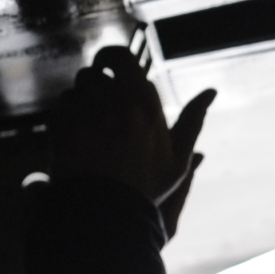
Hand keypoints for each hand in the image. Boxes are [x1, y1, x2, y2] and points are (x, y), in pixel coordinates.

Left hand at [42, 45, 215, 237]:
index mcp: (146, 104)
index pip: (125, 60)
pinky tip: (70, 131)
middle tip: (94, 88)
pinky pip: (61, 105)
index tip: (110, 70)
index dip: (114, 62)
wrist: (107, 213)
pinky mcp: (67, 126)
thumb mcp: (177, 159)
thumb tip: (212, 91)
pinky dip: (63, 113)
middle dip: (94, 75)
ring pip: (77, 86)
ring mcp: (90, 112)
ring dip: (79, 96)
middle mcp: (118, 102)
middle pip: (97, 69)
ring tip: (84, 117)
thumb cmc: (145, 189)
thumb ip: (193, 121)